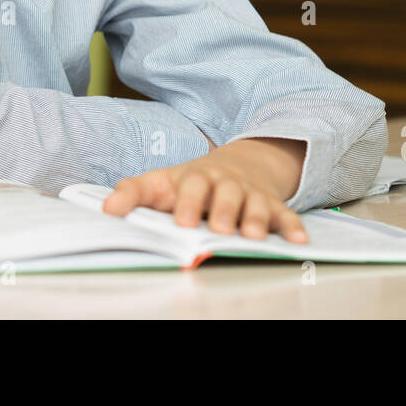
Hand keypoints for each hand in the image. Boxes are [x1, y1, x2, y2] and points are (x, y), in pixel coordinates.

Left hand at [102, 138, 308, 242]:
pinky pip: (285, 214)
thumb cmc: (191, 183)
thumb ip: (133, 193)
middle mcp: (224, 183)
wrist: (237, 164)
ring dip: (255, 218)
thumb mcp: (160, 183)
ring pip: (255, 203)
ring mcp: (249, 192)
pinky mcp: (271, 204)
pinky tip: (298, 241)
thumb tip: (106, 209)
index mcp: (194, 178)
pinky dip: (292, 226)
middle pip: (225, 192)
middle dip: (222, 210)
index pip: (189, 185)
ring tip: (253, 236)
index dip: (186, 201)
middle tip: (219, 229)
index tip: (181, 222)